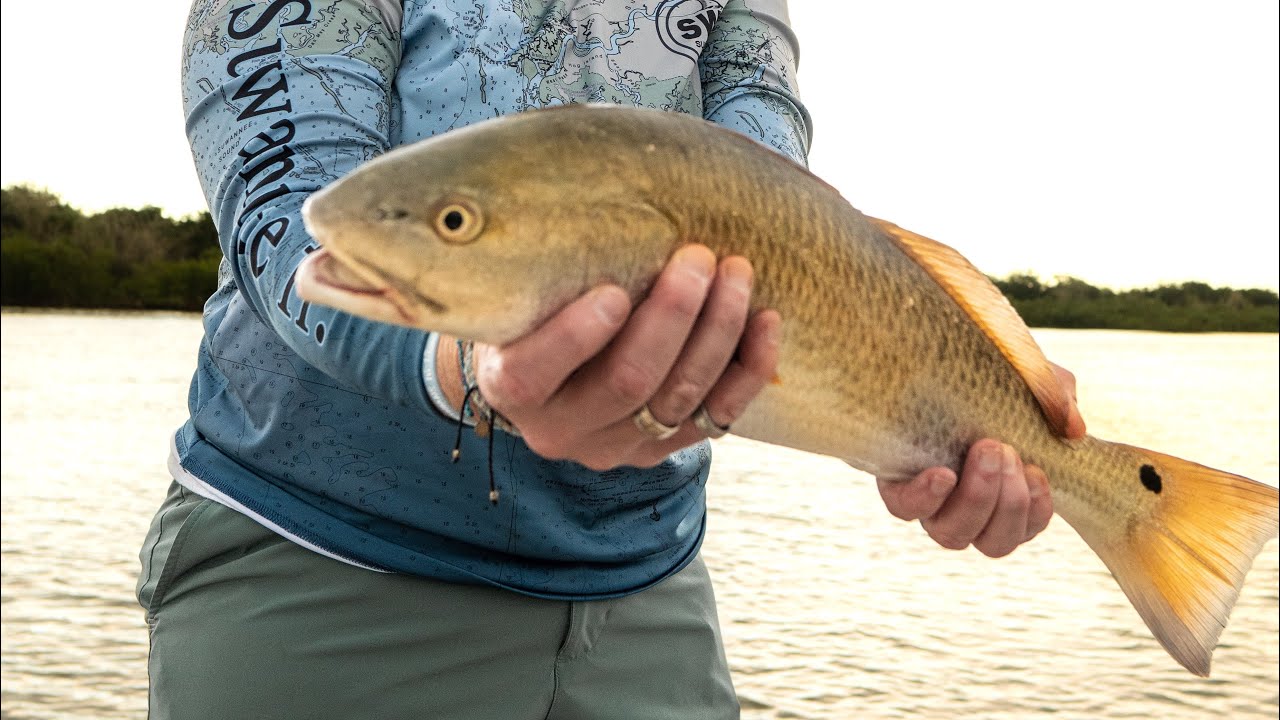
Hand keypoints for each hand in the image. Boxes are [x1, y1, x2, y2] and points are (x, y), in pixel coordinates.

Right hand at [441, 245, 780, 470]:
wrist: (548, 366)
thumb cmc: (535, 300)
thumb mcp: (520, 283)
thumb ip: (542, 255)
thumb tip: (568, 172)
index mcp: (510, 387)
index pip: (532, 372)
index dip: (574, 338)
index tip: (613, 291)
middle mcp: (560, 429)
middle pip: (626, 382)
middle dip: (671, 317)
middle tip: (698, 257)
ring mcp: (615, 446)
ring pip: (678, 399)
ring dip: (717, 332)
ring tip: (737, 271)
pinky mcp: (661, 449)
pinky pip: (719, 418)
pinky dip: (748, 369)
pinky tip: (767, 320)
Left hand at [877, 364, 1083, 557]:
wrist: (924, 358)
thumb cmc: (986, 378)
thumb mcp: (1029, 378)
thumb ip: (1056, 397)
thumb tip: (1074, 429)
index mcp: (1002, 495)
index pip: (1023, 529)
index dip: (1035, 514)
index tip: (1040, 473)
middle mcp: (965, 509)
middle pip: (992, 542)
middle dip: (1008, 502)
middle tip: (1008, 452)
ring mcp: (930, 503)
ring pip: (953, 535)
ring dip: (978, 499)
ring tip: (986, 449)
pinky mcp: (893, 484)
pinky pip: (905, 509)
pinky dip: (926, 497)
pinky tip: (943, 473)